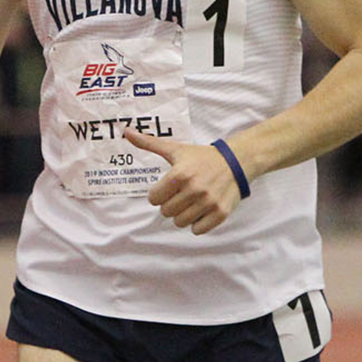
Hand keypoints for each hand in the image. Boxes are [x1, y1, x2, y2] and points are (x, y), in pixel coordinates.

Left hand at [123, 127, 241, 234]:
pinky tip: (202, 209)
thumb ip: (149, 143)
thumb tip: (125, 131)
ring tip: (192, 201)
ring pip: (180, 223)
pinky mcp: (220, 213)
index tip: (169, 188)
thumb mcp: (175, 149)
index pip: (153, 199)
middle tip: (182, 193)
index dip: (159, 194)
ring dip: (183, 215)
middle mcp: (194, 189)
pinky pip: (198, 230)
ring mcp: (208, 202)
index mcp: (180, 175)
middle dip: (171, 204)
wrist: (235, 162)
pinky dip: (198, 224)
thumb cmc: (201, 157)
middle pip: (166, 212)